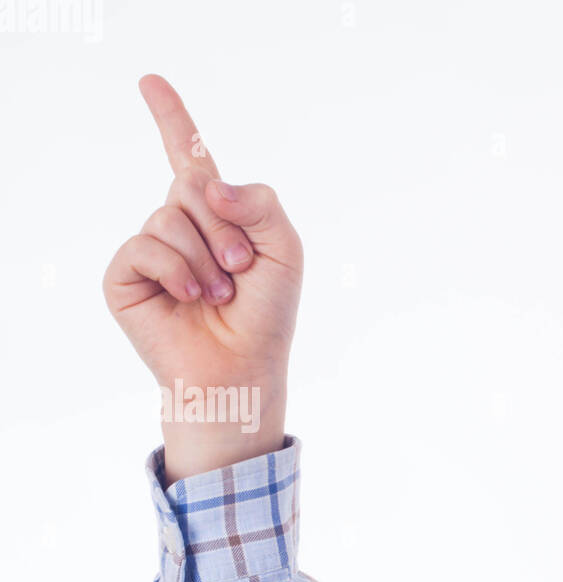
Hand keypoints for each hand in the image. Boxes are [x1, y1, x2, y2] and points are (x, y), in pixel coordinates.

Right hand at [103, 74, 303, 483]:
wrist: (243, 366)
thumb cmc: (266, 312)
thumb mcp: (285, 249)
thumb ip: (260, 202)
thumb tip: (205, 184)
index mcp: (216, 214)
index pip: (189, 158)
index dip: (172, 119)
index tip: (150, 81)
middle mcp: (179, 225)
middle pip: (191, 186)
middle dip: (226, 228)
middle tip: (243, 269)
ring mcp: (150, 249)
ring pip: (169, 217)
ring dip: (207, 257)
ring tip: (221, 293)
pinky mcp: (125, 275)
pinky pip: (145, 246)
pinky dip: (177, 271)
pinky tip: (192, 298)